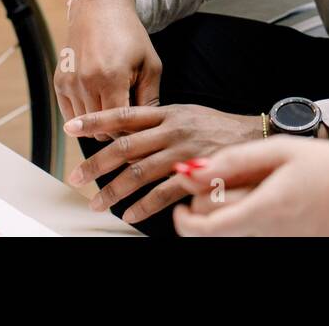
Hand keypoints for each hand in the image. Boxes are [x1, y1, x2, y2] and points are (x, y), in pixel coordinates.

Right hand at [54, 0, 159, 140]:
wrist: (100, 11)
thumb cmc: (130, 37)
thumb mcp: (150, 65)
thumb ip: (150, 99)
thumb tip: (148, 128)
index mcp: (111, 78)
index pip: (119, 124)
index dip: (132, 130)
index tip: (140, 126)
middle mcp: (86, 82)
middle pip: (100, 129)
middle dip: (116, 128)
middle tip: (128, 116)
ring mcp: (69, 83)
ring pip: (84, 125)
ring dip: (100, 123)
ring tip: (115, 107)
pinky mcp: (59, 83)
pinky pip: (70, 116)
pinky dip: (85, 116)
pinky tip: (99, 102)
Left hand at [64, 103, 262, 223]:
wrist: (257, 137)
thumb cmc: (218, 128)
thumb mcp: (187, 115)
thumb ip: (157, 124)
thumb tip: (124, 138)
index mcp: (167, 113)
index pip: (124, 114)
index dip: (96, 120)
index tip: (72, 128)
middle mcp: (172, 129)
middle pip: (125, 145)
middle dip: (96, 163)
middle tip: (77, 176)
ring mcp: (184, 152)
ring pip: (139, 172)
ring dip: (114, 190)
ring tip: (98, 202)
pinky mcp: (197, 174)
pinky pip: (163, 193)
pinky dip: (144, 206)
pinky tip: (131, 215)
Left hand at [170, 137, 328, 235]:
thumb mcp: (283, 151)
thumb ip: (235, 159)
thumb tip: (195, 170)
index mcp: (263, 211)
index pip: (202, 230)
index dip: (182, 217)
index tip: (184, 199)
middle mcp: (268, 236)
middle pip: (215, 229)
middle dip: (208, 204)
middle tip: (222, 177)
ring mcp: (280, 242)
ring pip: (236, 231)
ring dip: (232, 209)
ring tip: (256, 182)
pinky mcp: (291, 243)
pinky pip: (258, 232)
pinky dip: (253, 214)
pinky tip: (272, 194)